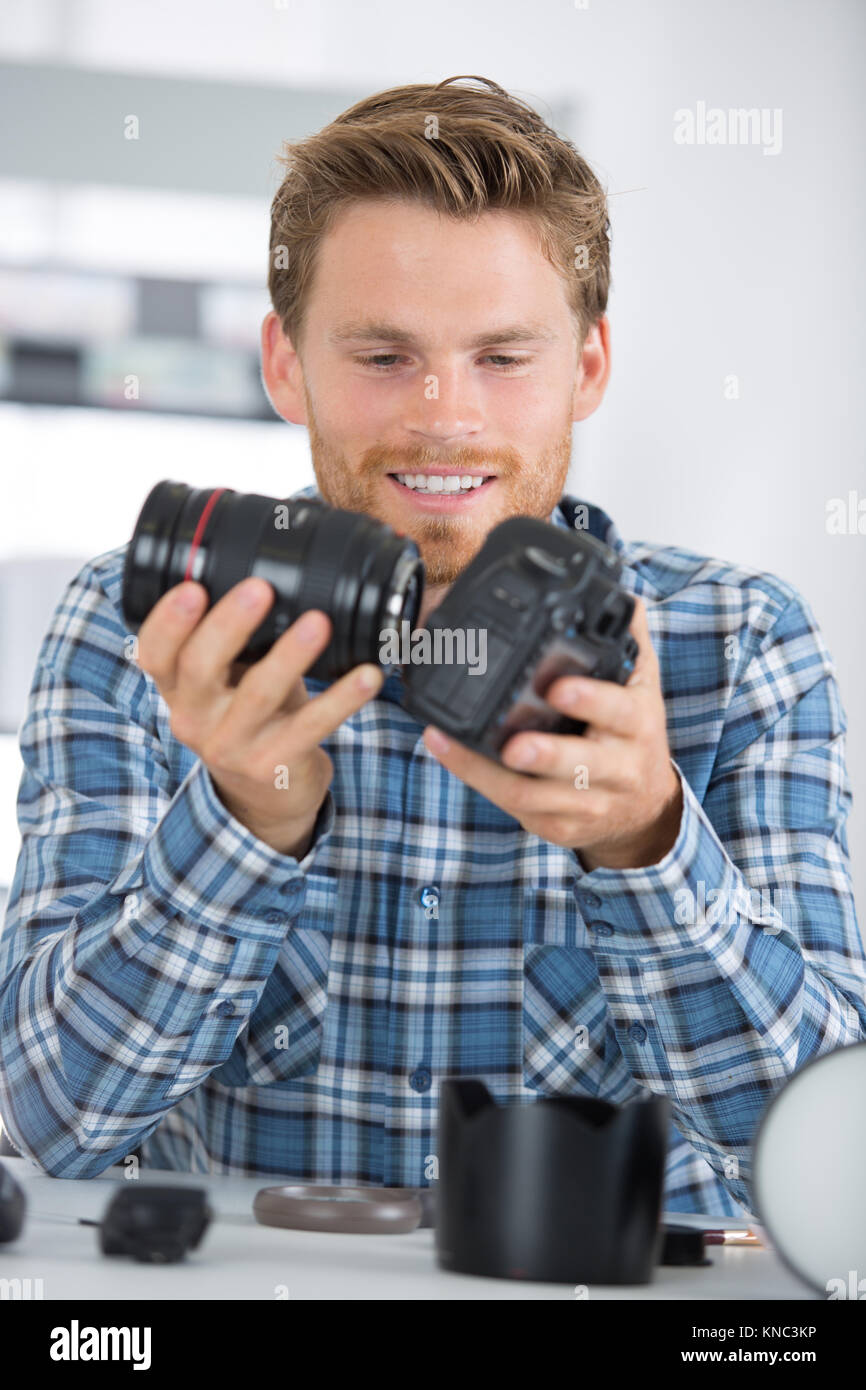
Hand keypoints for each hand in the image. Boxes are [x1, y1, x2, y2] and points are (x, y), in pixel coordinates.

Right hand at [136, 577, 383, 855]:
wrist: (267, 796)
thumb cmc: (252, 716)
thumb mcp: (231, 678)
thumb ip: (239, 635)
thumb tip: (279, 557)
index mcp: (177, 688)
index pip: (153, 652)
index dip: (167, 620)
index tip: (192, 586)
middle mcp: (194, 718)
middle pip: (199, 666)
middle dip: (229, 623)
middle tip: (260, 587)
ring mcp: (232, 745)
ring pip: (257, 694)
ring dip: (289, 654)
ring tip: (318, 622)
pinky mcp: (273, 766)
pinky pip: (310, 726)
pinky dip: (342, 699)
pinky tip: (367, 675)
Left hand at [422, 598, 682, 869]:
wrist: (645, 808)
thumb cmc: (633, 735)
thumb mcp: (642, 684)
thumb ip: (629, 638)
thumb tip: (620, 593)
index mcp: (637, 723)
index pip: (619, 711)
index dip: (591, 700)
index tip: (559, 687)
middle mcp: (617, 767)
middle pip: (582, 765)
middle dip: (547, 755)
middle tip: (515, 745)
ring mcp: (587, 803)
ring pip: (538, 795)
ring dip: (489, 772)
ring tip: (452, 744)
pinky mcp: (559, 826)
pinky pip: (517, 809)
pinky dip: (478, 781)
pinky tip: (449, 753)